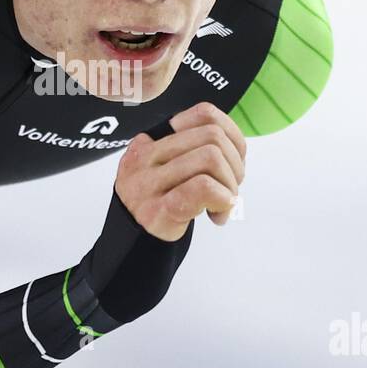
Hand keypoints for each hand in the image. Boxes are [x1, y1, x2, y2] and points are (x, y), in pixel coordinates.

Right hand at [114, 101, 246, 240]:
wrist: (131, 254)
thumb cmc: (160, 209)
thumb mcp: (168, 171)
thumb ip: (192, 151)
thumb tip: (235, 145)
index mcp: (148, 141)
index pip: (203, 113)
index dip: (232, 136)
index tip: (232, 162)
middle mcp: (142, 157)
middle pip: (212, 136)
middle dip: (235, 165)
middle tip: (230, 190)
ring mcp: (146, 184)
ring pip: (210, 158)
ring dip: (230, 186)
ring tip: (222, 205)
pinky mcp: (155, 211)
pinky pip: (203, 187)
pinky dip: (222, 199)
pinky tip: (218, 214)